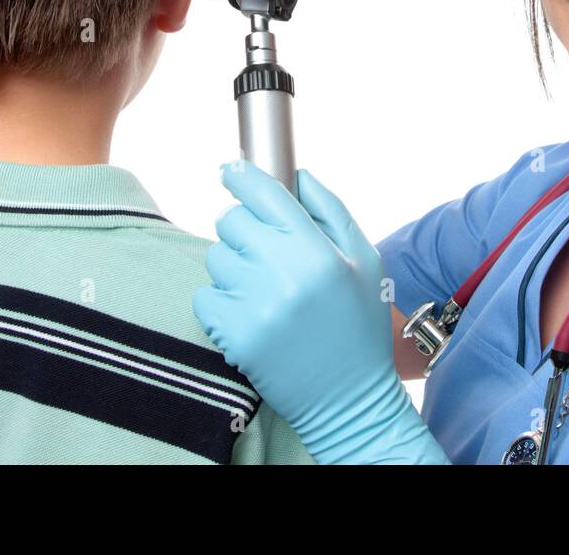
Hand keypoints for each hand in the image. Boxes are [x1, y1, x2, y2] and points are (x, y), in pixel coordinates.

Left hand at [192, 159, 448, 464]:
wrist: (348, 398)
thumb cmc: (359, 323)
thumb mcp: (364, 259)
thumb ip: (329, 209)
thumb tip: (296, 174)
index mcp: (318, 251)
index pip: (264, 194)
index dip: (241, 176)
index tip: (230, 170)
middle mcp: (284, 274)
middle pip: (230, 221)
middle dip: (243, 228)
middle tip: (265, 250)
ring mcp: (254, 306)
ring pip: (216, 258)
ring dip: (233, 266)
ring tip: (265, 289)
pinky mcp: (232, 335)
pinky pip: (204, 295)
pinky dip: (220, 301)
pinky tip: (251, 313)